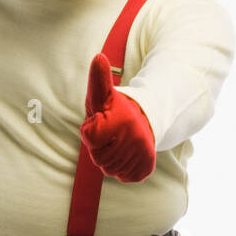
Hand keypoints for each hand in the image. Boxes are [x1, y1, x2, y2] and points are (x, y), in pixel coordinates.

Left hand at [79, 53, 155, 182]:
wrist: (146, 121)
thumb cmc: (116, 109)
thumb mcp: (104, 95)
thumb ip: (98, 79)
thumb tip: (98, 57)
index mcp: (122, 121)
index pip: (89, 137)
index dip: (91, 130)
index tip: (101, 122)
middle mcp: (135, 140)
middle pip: (97, 157)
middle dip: (99, 148)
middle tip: (110, 136)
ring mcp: (142, 156)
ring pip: (109, 170)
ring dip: (109, 160)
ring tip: (118, 145)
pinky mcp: (145, 169)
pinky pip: (122, 177)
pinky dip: (121, 169)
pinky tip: (127, 156)